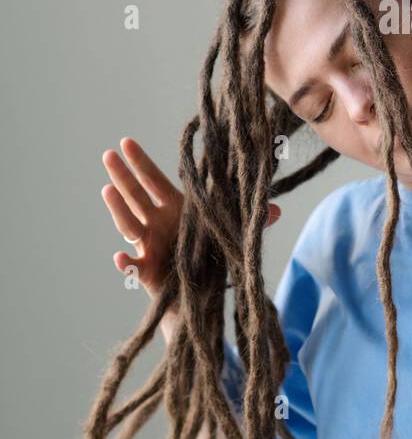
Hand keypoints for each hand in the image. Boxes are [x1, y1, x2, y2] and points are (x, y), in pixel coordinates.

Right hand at [102, 137, 280, 303]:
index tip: (126, 141)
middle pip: (135, 196)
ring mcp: (149, 245)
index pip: (154, 180)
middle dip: (122, 176)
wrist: (201, 297)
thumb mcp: (228, 233)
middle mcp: (157, 223)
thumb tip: (277, 210)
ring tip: (107, 191)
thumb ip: (250, 220)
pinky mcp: (147, 271)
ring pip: (129, 224)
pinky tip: (119, 258)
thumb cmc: (211, 258)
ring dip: (118, 208)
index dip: (141, 162)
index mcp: (176, 208)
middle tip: (107, 155)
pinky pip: (133, 266)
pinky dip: (125, 264)